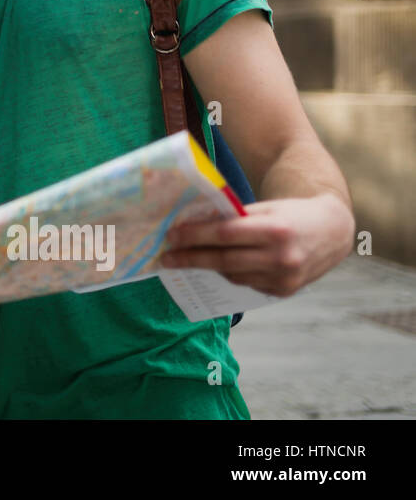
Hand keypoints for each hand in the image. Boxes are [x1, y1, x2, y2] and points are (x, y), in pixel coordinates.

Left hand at [160, 195, 354, 297]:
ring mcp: (285, 279)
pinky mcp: (284, 291)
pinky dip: (231, 273)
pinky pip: (247, 283)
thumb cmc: (291, 213)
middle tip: (166, 258)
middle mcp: (282, 257)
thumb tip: (193, 225)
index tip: (170, 237)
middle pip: (224, 260)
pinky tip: (218, 265)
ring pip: (233, 275)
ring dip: (207, 267)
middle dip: (190, 258)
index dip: (194, 236)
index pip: (225, 235)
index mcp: (276, 229)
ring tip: (186, 259)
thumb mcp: (266, 207)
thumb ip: (235, 217)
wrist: (333, 231)